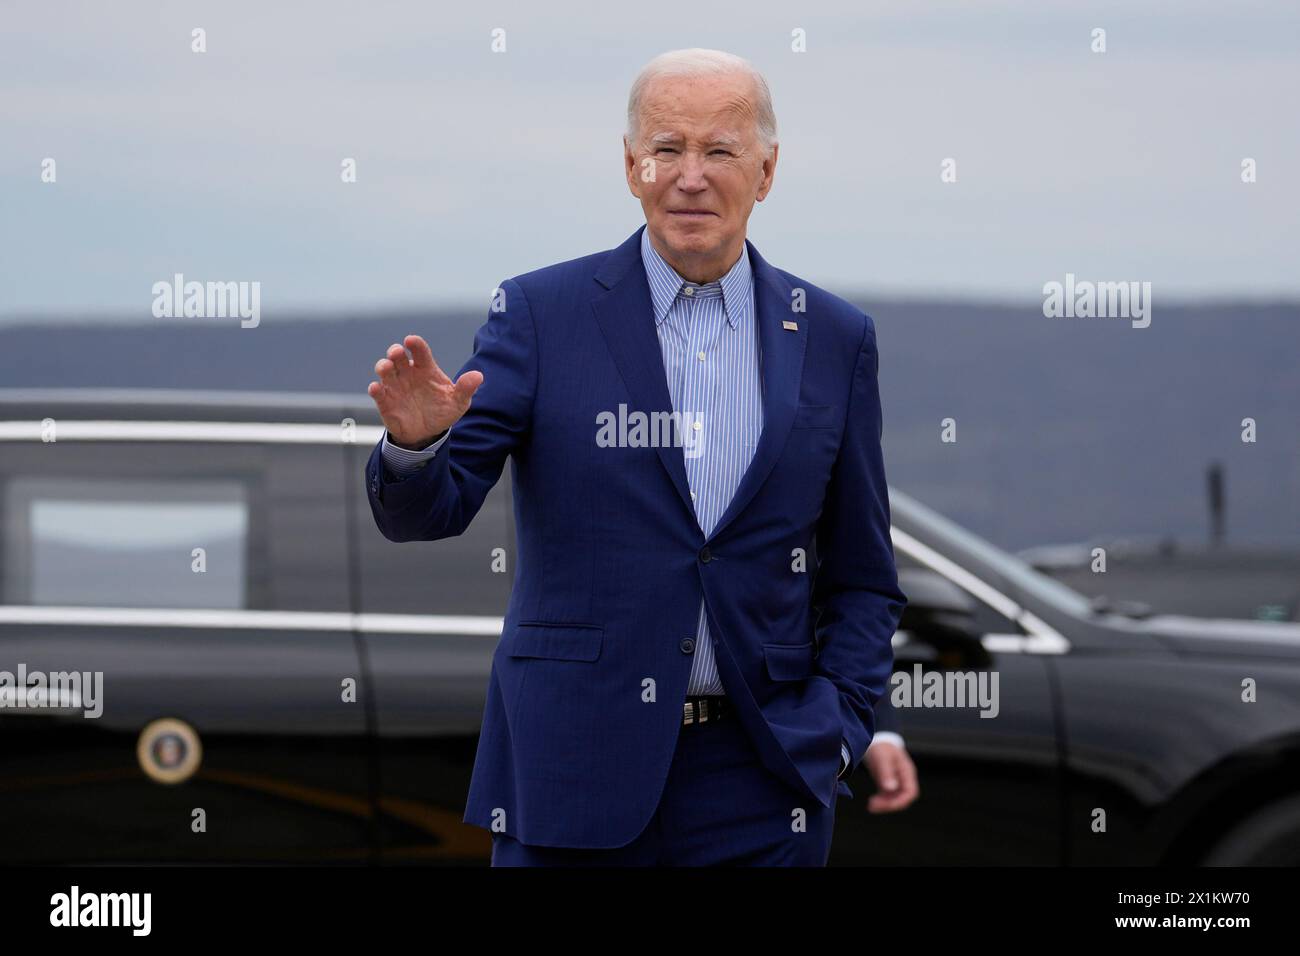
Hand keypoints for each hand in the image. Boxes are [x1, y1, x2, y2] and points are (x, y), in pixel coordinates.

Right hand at [367, 334, 482, 448]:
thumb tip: (478, 376)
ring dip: (383, 366)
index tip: (411, 340)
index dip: (415, 344)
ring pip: (384, 370)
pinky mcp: (385, 401)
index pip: (420, 351)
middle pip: (398, 356)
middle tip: (396, 353)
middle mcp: (408, 373)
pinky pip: (377, 392)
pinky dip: (375, 389)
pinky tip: (376, 388)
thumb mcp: (458, 402)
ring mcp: (395, 386)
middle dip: (395, 352)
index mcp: (425, 369)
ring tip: (386, 367)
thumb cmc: (442, 411)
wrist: (428, 433)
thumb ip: (465, 388)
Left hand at [863, 741, 918, 812]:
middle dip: (889, 805)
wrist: (877, 739)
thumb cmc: (880, 747)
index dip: (900, 801)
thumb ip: (886, 773)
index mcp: (907, 772)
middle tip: (873, 806)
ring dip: (884, 804)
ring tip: (870, 805)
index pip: (910, 793)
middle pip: (902, 798)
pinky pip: (888, 796)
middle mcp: (904, 779)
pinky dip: (881, 801)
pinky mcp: (888, 782)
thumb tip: (890, 788)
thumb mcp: (882, 759)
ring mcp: (897, 781)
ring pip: (894, 799)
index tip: (886, 804)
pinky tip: (871, 802)